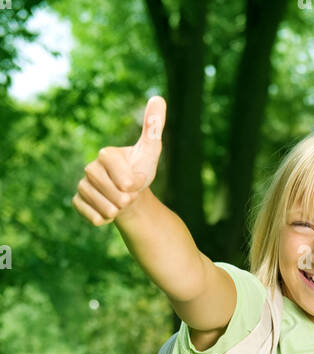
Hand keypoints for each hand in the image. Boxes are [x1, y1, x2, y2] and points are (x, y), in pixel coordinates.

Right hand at [73, 95, 165, 226]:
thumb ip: (153, 127)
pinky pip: (92, 217)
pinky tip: (107, 212)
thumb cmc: (140, 173)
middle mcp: (90, 168)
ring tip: (120, 203)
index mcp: (106, 154)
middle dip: (126, 198)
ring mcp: (82, 185)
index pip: (116, 169)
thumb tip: (158, 98)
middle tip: (128, 195)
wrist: (131, 199)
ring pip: (104, 206)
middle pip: (111, 191)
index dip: (130, 180)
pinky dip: (104, 219)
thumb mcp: (150, 152)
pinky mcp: (78, 202)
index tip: (135, 182)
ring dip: (118, 210)